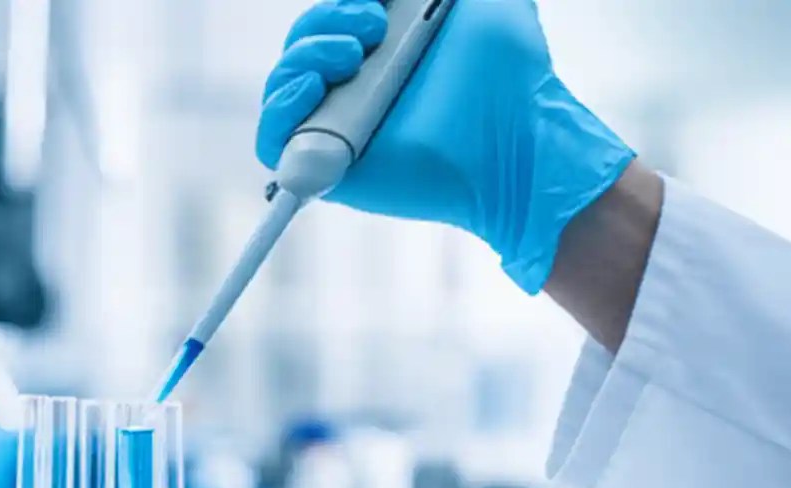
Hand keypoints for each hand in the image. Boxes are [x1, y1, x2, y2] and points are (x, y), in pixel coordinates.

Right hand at [257, 0, 635, 293]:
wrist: (518, 139)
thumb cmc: (509, 79)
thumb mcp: (486, 4)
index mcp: (382, 49)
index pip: (329, 19)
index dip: (338, 5)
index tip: (378, 2)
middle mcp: (355, 87)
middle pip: (299, 47)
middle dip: (323, 23)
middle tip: (374, 26)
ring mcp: (338, 127)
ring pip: (281, 87)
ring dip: (303, 58)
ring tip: (351, 57)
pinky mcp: (327, 167)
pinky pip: (272, 142)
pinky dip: (278, 112)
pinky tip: (310, 89)